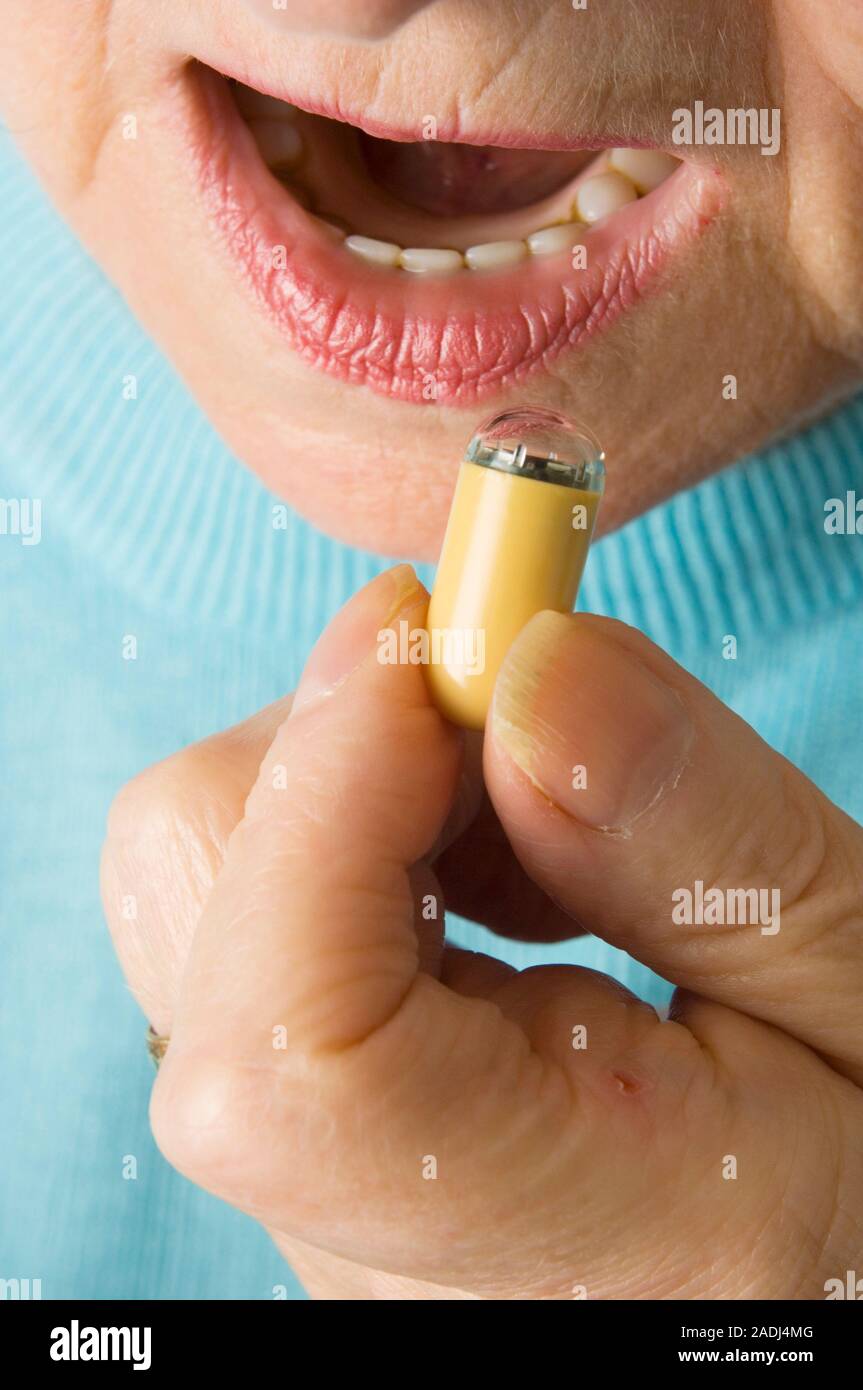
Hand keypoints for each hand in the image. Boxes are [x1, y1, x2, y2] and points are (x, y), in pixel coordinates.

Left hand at [102, 565, 862, 1298]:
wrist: (820, 1249)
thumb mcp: (859, 983)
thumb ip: (705, 842)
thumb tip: (531, 664)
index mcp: (554, 1248)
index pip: (285, 1059)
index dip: (320, 800)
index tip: (431, 637)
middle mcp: (373, 1250)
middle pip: (190, 924)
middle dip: (344, 747)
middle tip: (523, 717)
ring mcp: (320, 1196)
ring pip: (195, 902)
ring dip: (359, 789)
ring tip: (542, 838)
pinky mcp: (308, 1140)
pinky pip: (244, 933)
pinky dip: (361, 840)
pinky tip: (499, 884)